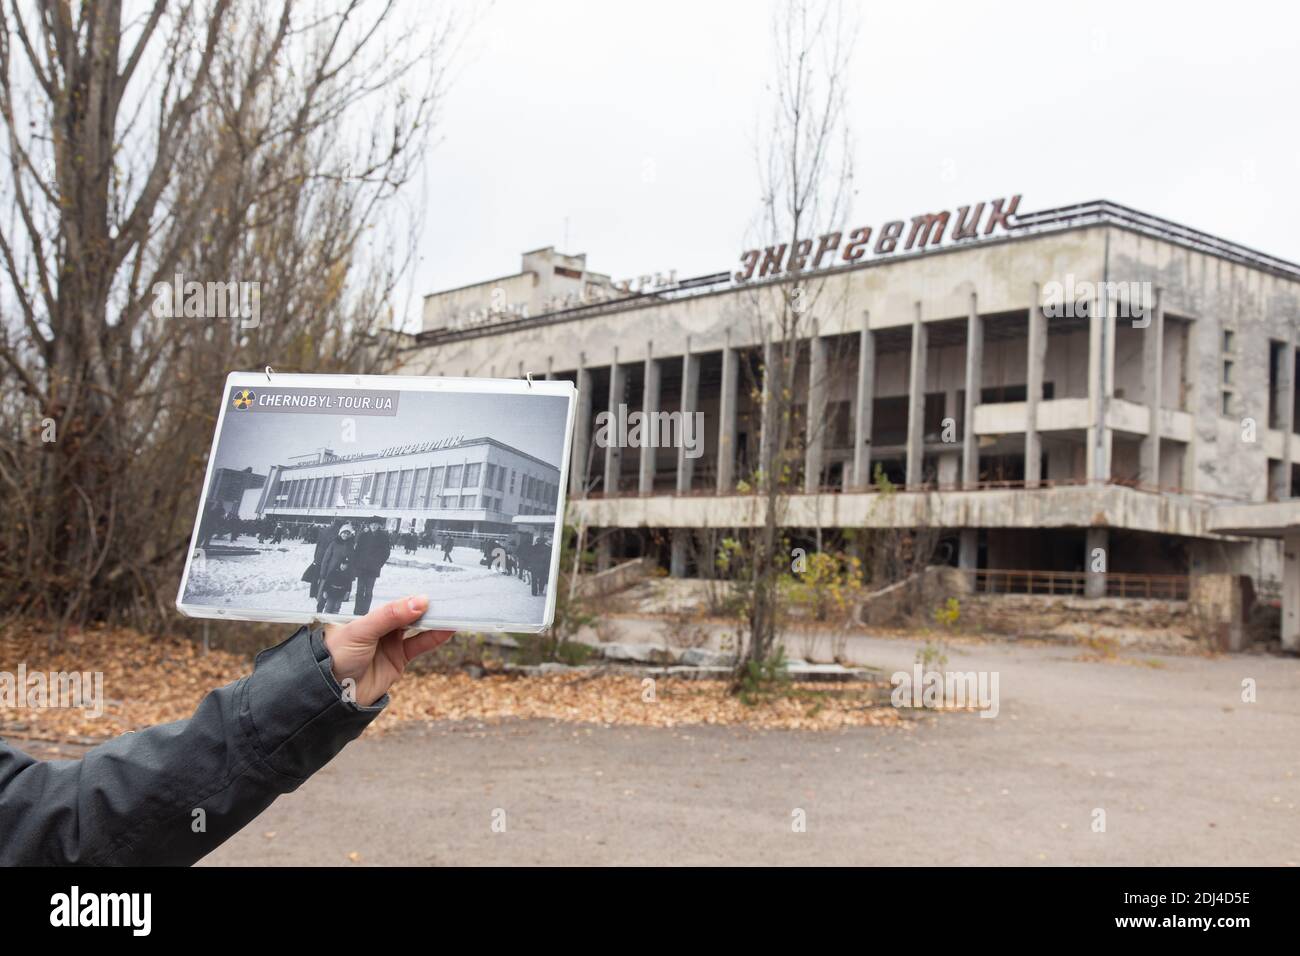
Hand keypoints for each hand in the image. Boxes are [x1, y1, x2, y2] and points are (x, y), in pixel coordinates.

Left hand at [322, 595, 452, 706]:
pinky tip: (448, 629)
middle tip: (444, 590)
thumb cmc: (336, 656)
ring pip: (416, 625)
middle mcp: (377, 623)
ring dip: (432, 618)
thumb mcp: (361, 630)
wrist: (334, 696)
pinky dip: (434, 637)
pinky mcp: (399, 657)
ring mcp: (389, 640)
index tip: (426, 577)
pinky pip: (420, 644)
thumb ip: (390, 615)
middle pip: (405, 608)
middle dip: (423, 601)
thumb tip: (421, 601)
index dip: (406, 585)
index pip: (388, 593)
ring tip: (451, 608)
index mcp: (363, 609)